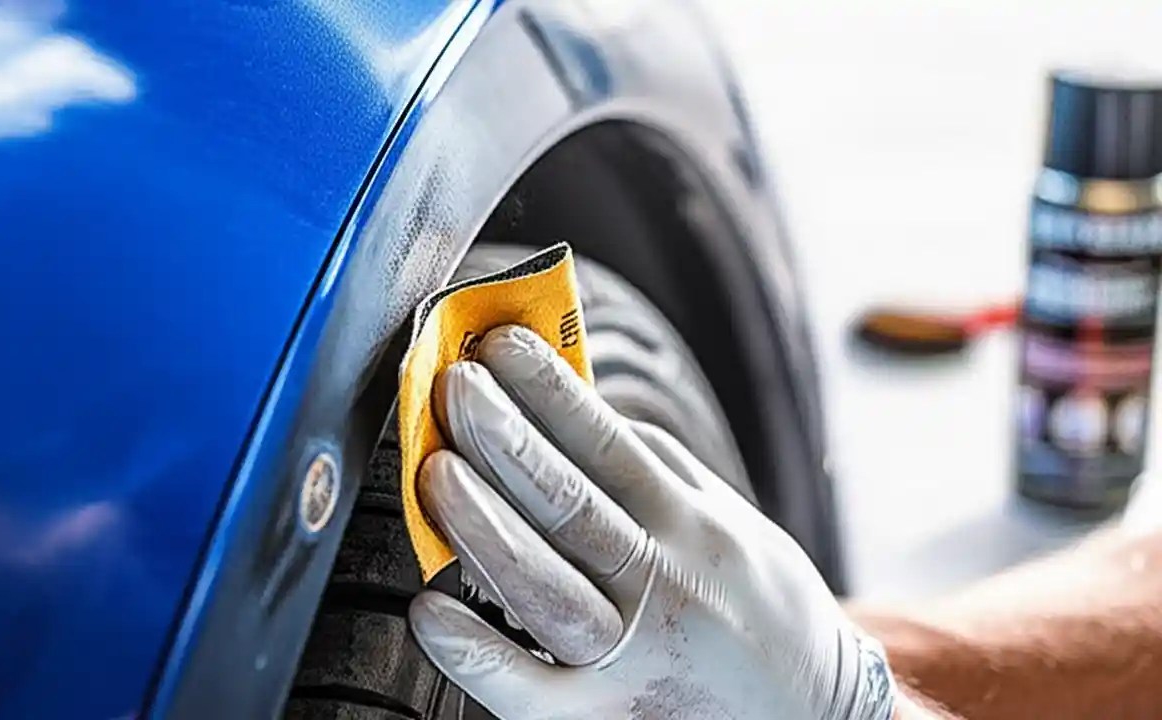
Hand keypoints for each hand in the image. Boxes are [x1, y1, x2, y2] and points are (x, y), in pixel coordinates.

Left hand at [407, 325, 895, 719]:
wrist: (813, 715)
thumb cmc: (760, 607)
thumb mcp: (730, 522)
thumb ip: (658, 469)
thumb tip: (578, 410)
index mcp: (695, 525)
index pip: (609, 445)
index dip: (548, 392)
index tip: (499, 345)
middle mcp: (667, 585)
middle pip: (571, 504)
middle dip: (504, 438)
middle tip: (453, 387)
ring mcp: (635, 658)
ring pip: (546, 588)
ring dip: (481, 525)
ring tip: (434, 470)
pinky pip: (528, 690)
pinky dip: (475, 650)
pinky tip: (429, 610)